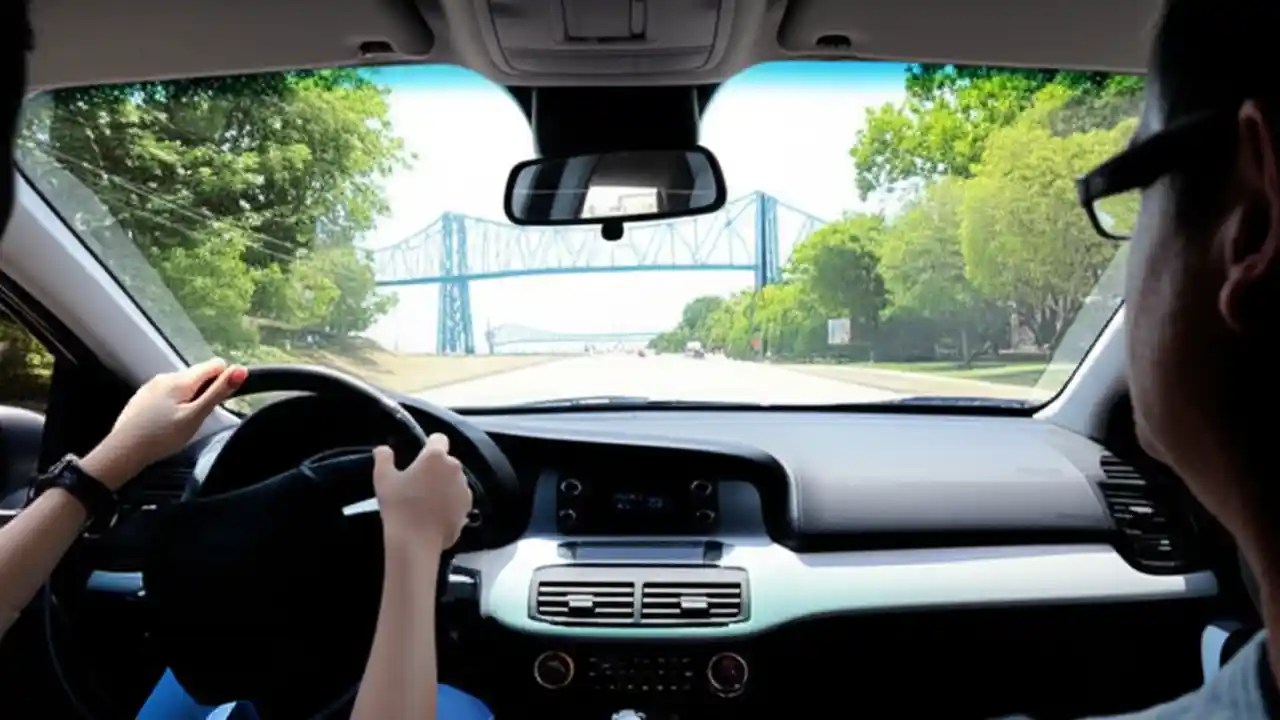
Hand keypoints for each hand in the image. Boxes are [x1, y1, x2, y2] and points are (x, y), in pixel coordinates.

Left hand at [82, 358, 246, 489]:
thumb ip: (218, 392)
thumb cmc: (162, 437)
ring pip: (182, 384)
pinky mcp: (142, 396)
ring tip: (184, 422)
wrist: (122, 451)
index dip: (224, 380)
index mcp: (182, 379)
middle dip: (206, 391)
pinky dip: (174, 403)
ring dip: (190, 397)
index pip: (215, 364)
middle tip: (200, 418)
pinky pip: (167, 393)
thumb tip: (241, 370)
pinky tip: (167, 422)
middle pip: (198, 375)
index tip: (219, 402)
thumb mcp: (195, 417)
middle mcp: (166, 376)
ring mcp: (152, 385)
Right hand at [372, 433, 472, 549]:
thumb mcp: (383, 478)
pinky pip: (458, 499)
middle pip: (446, 462)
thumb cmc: (398, 507)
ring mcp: (464, 489)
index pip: (438, 439)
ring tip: (426, 501)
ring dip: (444, 485)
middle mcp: (454, 469)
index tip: (419, 458)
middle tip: (417, 484)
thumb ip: (383, 458)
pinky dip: (450, 503)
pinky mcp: (467, 507)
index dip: (429, 445)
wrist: (415, 542)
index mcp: (436, 457)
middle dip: (435, 469)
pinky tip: (434, 514)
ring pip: (453, 480)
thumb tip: (383, 449)